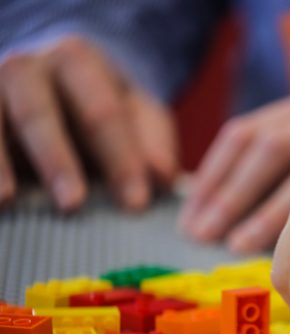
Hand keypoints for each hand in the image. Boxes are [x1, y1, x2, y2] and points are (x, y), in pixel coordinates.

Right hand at [0, 36, 176, 210]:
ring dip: (0, 162)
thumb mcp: (138, 115)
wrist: (56, 83)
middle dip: (57, 160)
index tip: (136, 203)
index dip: (120, 159)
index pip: (102, 112)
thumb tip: (161, 177)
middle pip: (38, 114)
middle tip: (74, 204)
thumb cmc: (104, 106)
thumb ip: (153, 143)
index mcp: (77, 60)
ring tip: (8, 200)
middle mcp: (25, 67)